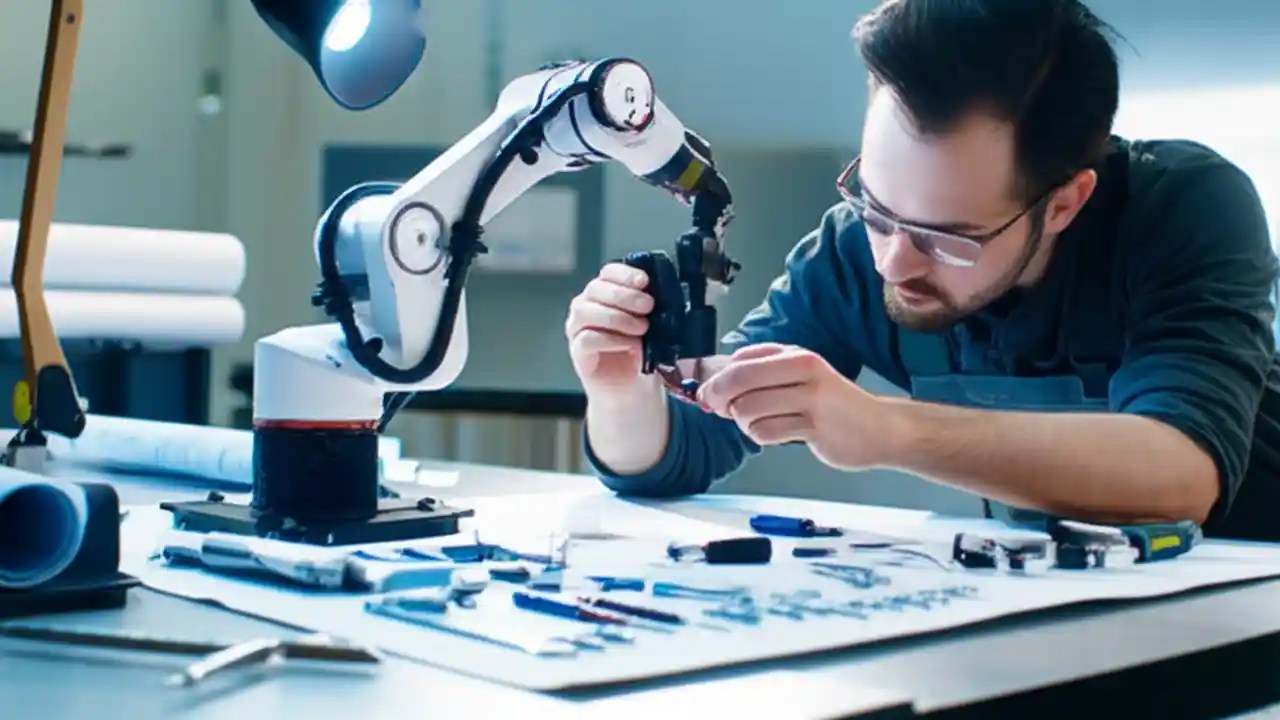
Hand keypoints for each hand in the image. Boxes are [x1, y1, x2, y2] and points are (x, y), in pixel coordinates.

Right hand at [565, 262, 654, 393]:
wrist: (631, 387)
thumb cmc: (641, 350)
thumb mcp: (653, 324)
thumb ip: (652, 307)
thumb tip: (665, 292)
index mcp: (605, 292)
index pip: (609, 272)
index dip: (625, 274)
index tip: (645, 281)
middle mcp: (587, 305)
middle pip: (596, 288)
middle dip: (625, 295)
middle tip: (648, 306)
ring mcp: (578, 328)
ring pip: (586, 310)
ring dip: (617, 317)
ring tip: (642, 329)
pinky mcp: (577, 351)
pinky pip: (587, 339)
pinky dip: (610, 340)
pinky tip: (629, 344)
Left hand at [696, 343, 892, 469]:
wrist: (878, 427)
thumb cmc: (831, 404)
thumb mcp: (799, 377)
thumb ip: (761, 377)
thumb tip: (713, 389)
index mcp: (796, 354)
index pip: (741, 359)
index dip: (717, 379)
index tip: (710, 393)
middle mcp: (803, 369)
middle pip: (740, 379)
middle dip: (719, 397)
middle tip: (718, 410)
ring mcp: (811, 397)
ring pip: (749, 409)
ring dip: (745, 422)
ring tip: (761, 423)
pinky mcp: (815, 426)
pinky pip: (767, 432)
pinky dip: (762, 436)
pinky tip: (777, 433)